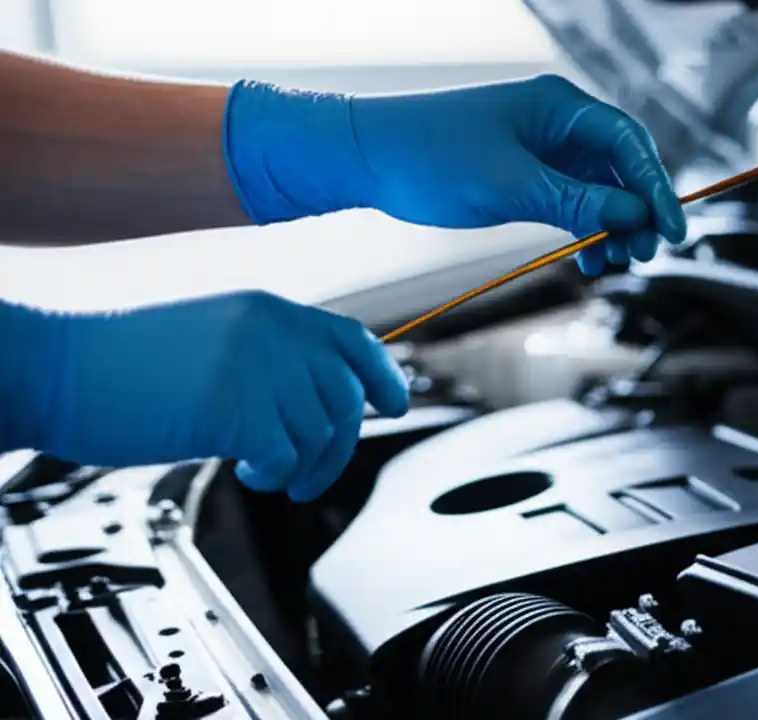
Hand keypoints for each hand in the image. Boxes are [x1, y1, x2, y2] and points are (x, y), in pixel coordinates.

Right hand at [0, 292, 407, 500]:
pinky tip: (245, 471)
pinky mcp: (231, 410)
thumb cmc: (121, 361)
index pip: (353, 340)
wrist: (56, 366)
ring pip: (321, 432)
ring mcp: (255, 369)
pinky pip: (286, 455)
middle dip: (338, 445)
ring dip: (304, 467)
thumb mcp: (212, 337)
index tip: (393, 403)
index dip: (384, 376)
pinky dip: (276, 475)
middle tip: (309, 473)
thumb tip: (317, 399)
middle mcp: (272, 333)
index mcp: (268, 310)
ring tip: (270, 474)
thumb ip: (268, 356)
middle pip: (345, 397)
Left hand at [223, 75, 686, 275]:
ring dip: (614, 227)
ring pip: (601, 190)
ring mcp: (543, 150)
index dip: (657, 189)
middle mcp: (559, 125)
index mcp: (560, 108)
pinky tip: (587, 257)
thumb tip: (635, 214)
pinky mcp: (526, 175)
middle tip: (640, 256)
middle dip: (638, 213)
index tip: (672, 233)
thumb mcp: (511, 185)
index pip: (629, 145)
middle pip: (623, 168)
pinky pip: (574, 202)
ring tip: (610, 263)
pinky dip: (586, 229)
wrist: (367, 159)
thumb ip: (578, 201)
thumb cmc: (431, 158)